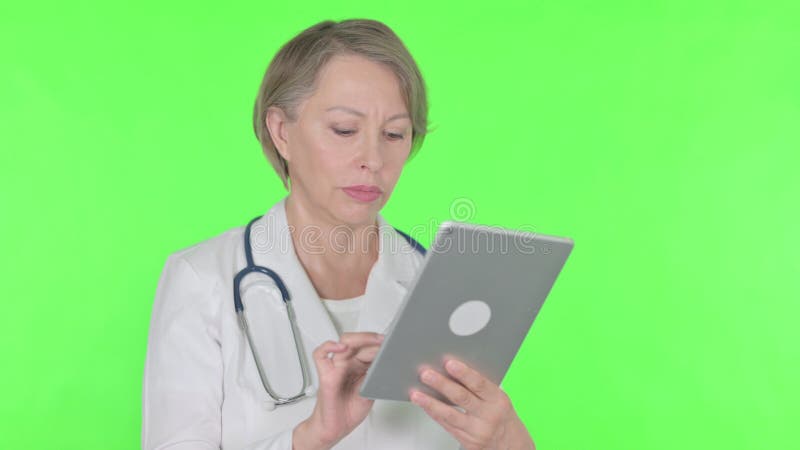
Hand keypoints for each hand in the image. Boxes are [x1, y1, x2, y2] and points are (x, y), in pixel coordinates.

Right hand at [293, 332, 383, 449]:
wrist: (334, 428)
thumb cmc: (349, 412)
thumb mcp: (370, 392)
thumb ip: (376, 378)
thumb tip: (388, 365)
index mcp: (358, 366)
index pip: (368, 347)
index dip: (380, 344)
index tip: (393, 342)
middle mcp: (346, 364)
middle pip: (358, 342)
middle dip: (374, 339)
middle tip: (386, 340)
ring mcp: (335, 367)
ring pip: (344, 342)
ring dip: (361, 338)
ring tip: (374, 341)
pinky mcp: (326, 375)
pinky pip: (320, 355)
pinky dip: (329, 347)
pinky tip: (341, 347)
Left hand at [410, 358, 535, 449]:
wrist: (512, 447)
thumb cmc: (501, 417)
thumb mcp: (498, 399)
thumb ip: (480, 387)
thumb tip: (453, 369)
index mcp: (498, 400)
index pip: (479, 384)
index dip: (463, 373)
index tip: (449, 363)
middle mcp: (489, 416)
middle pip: (461, 397)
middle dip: (441, 384)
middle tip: (426, 374)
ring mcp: (478, 432)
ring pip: (450, 415)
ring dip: (430, 403)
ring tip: (416, 394)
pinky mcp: (469, 443)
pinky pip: (447, 426)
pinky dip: (434, 414)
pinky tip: (425, 406)